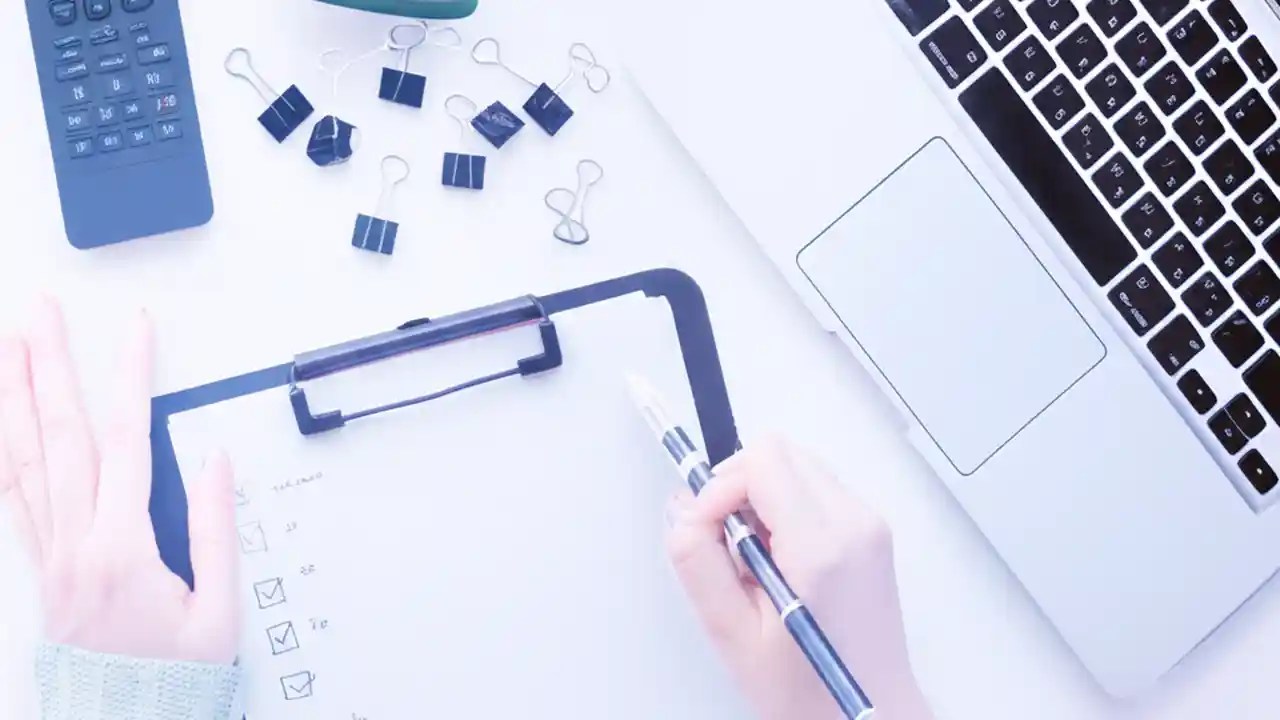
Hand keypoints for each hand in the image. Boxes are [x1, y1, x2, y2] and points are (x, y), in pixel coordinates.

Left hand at [0, 299, 238, 663]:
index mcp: (121, 549)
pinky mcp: (39, 565)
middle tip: (40, 312)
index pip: (127, 441)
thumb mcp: (215, 610)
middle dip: (47, 365)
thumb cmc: (173, 675)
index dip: (131, 377)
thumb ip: (214, 528)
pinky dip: (0, 451)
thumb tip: (211, 460)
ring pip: (21, 458)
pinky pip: (10, 494)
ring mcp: (48, 553)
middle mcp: (72, 543)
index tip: (135, 329)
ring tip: (8, 347)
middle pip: (58, 436)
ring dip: (12, 396)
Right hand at [667, 439, 931, 719]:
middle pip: (780, 452)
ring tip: (754, 560)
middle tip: (726, 545)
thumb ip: (698, 561)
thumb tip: (682, 508)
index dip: (720, 487)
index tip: (706, 531)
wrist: (873, 715)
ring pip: (796, 467)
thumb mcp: (732, 632)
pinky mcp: (871, 530)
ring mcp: (870, 523)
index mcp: (823, 547)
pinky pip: (815, 490)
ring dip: (761, 498)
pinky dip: (785, 510)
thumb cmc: (806, 692)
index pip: (763, 460)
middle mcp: (855, 522)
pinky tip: (779, 561)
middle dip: (738, 487)